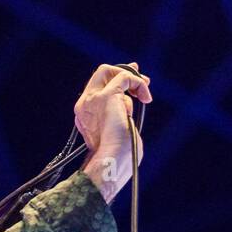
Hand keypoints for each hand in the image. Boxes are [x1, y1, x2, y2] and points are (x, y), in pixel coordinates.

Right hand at [75, 63, 151, 201]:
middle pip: (101, 75)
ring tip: (144, 96)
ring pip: (110, 72)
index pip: (97, 88)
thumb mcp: (116, 130)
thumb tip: (129, 100)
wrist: (112, 160)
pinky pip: (124, 78)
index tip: (132, 87)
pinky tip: (146, 98)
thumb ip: (118, 112)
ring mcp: (93, 100)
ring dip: (132, 79)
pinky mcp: (106, 96)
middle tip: (142, 80)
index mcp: (85, 115)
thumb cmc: (117, 155)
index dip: (114, 81)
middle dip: (122, 72)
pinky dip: (138, 83)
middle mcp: (85, 105)